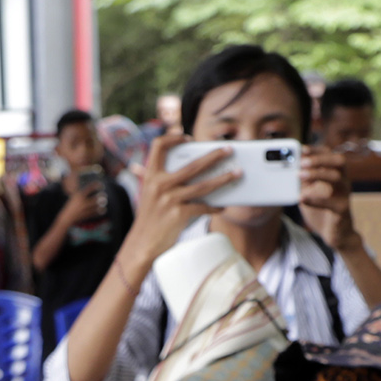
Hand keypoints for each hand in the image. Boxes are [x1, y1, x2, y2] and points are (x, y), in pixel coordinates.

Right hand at [63, 178, 103, 224]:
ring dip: (101, 205)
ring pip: (96, 206)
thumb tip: (87, 189)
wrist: (66, 217)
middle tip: (104, 195)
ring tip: (104, 202)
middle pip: (94, 199)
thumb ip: (81, 193)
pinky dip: (100, 211)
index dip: (96, 186)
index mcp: (79, 196)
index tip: (101, 185)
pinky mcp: (86, 215)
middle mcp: (82, 202)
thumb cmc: (70, 206)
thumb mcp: (74, 198)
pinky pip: (95, 213)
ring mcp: (84, 209)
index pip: (89, 188)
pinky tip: (103, 210)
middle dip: (100, 196)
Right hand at [118, 133, 239, 272]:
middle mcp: (159, 184)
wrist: (143, 244)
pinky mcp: (179, 214)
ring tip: (237, 173)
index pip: (158, 146)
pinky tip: (222, 206)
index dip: (174, 138)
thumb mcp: (150, 194)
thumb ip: (164, 180)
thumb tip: (194, 171)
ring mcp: (170, 199)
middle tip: (229, 149)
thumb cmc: (151, 219)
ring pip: (203, 185)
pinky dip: (214, 207)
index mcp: (151, 176)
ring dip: (224, 178)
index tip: (188, 137)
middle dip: (214, 155)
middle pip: (192, 164)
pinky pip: (203, 207)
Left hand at [298, 148, 357, 250]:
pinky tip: (302, 199)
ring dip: (317, 174)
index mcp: (336, 174)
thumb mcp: (308, 191)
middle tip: (302, 162)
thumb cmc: (322, 210)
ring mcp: (345, 195)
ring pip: (337, 178)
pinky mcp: (343, 210)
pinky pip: (332, 202)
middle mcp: (343, 181)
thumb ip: (302, 180)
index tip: (302, 149)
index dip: (317, 150)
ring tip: (299, 176)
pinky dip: (316, 199)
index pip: (330, 155)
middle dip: (319, 159)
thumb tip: (289, 166)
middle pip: (339, 162)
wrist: (335, 233)